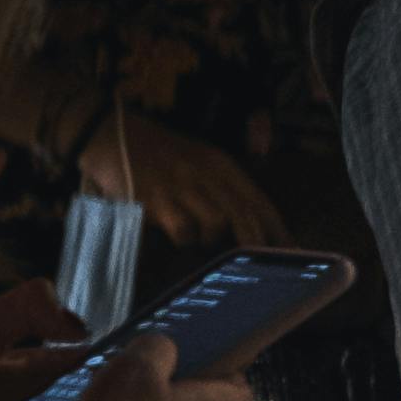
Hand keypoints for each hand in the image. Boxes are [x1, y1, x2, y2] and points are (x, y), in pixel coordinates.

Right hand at [75, 110, 282, 249]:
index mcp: (219, 163)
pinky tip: (174, 232)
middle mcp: (205, 173)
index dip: (276, 228)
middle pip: (244, 215)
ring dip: (211, 239)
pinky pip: (183, 230)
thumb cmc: (156, 154)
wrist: (110, 135)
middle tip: (261, 265)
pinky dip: (183, 238)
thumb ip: (221, 187)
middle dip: (256, 243)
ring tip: (197, 236)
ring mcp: (181, 187)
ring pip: (216, 224)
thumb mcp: (196, 160)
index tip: (291, 251)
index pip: (257, 199)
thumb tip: (248, 225)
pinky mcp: (156, 201)